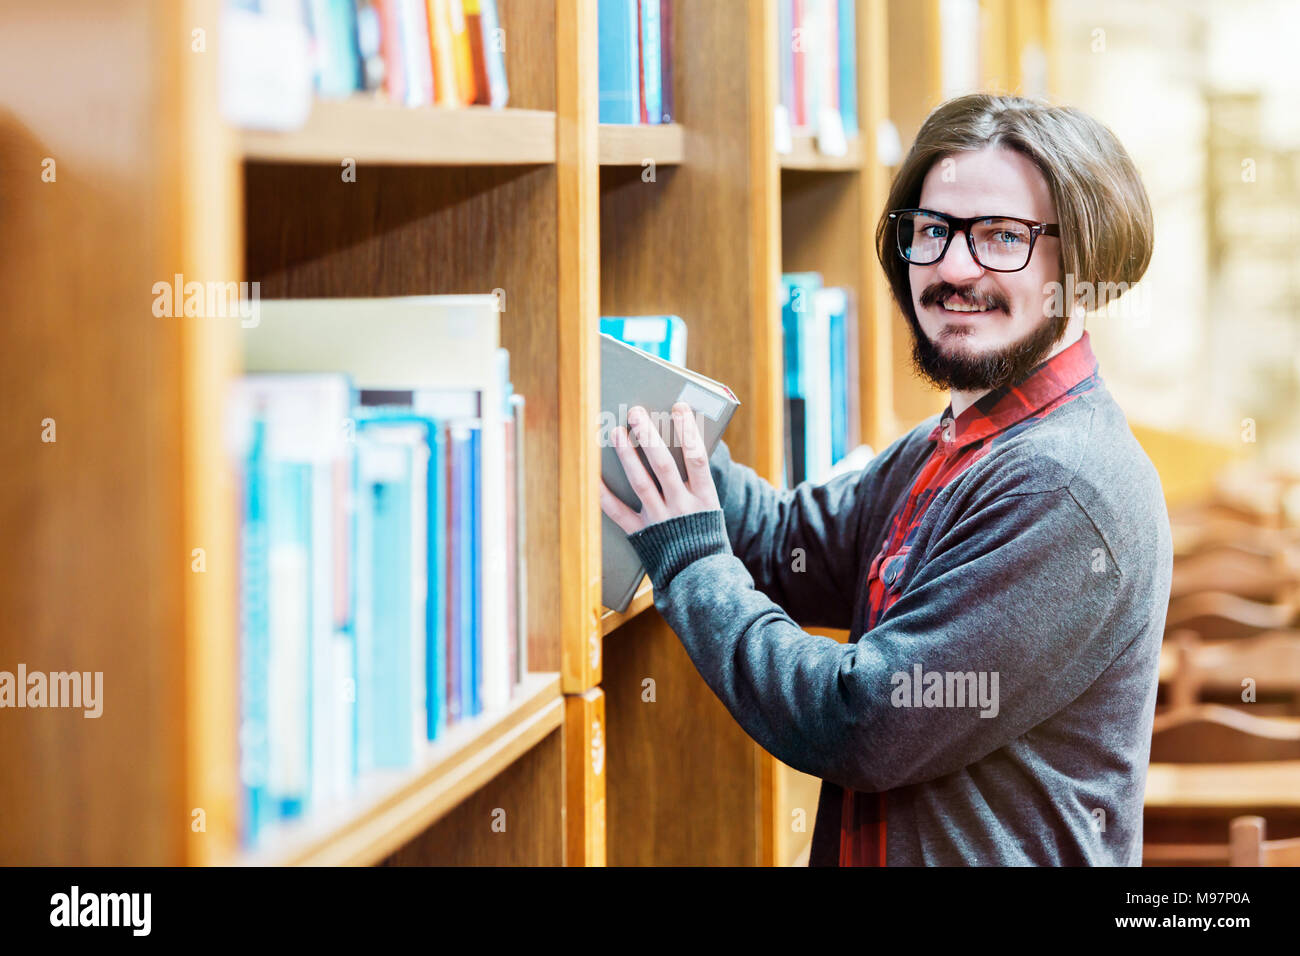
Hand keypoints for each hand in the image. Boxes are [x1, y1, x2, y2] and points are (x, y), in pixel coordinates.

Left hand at [600, 402, 720, 533]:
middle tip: (635, 412)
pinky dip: (603, 492)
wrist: (699, 576)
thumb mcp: (710, 506)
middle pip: (663, 465)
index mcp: (705, 499)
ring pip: (640, 482)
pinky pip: (617, 511)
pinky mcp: (641, 533)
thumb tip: (677, 440)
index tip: (679, 406)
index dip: (688, 431)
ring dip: (627, 455)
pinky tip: (593, 472)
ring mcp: (660, 521)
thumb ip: (695, 479)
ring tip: (616, 432)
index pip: (697, 458)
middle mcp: (682, 508)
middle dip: (649, 436)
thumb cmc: (703, 533)